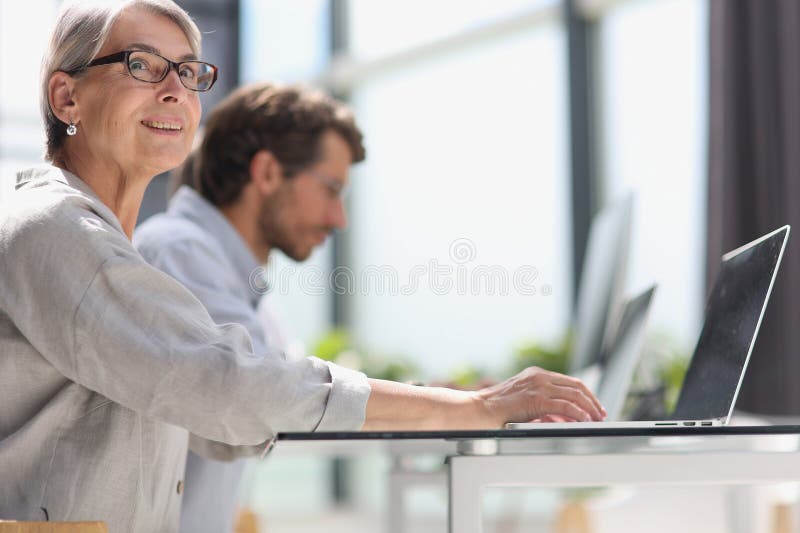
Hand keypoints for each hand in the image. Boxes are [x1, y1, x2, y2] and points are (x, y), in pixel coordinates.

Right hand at [473, 366, 605, 425]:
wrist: (479, 409)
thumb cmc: (496, 409)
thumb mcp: (524, 402)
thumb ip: (543, 406)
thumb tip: (562, 417)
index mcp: (536, 374)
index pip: (569, 381)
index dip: (585, 394)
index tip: (593, 405)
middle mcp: (539, 376)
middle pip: (576, 385)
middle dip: (592, 400)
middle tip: (600, 413)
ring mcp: (538, 386)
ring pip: (575, 394)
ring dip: (589, 408)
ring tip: (596, 419)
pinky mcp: (537, 399)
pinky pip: (566, 406)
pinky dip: (579, 414)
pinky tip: (584, 421)